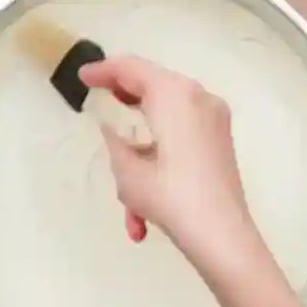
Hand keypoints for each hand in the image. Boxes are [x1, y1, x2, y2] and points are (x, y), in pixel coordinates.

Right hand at [79, 56, 253, 261]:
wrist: (223, 237)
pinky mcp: (220, 141)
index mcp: (175, 95)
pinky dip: (160, 160)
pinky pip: (182, 137)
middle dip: (125, 97)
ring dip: (141, 147)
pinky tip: (143, 213)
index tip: (83, 77)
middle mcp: (199, 98)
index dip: (104, 70)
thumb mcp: (128, 172)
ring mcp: (214, 119)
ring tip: (123, 183)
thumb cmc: (171, 199)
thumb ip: (116, 142)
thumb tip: (116, 131)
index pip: (132, 69)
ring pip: (166, 118)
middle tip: (100, 99)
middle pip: (153, 86)